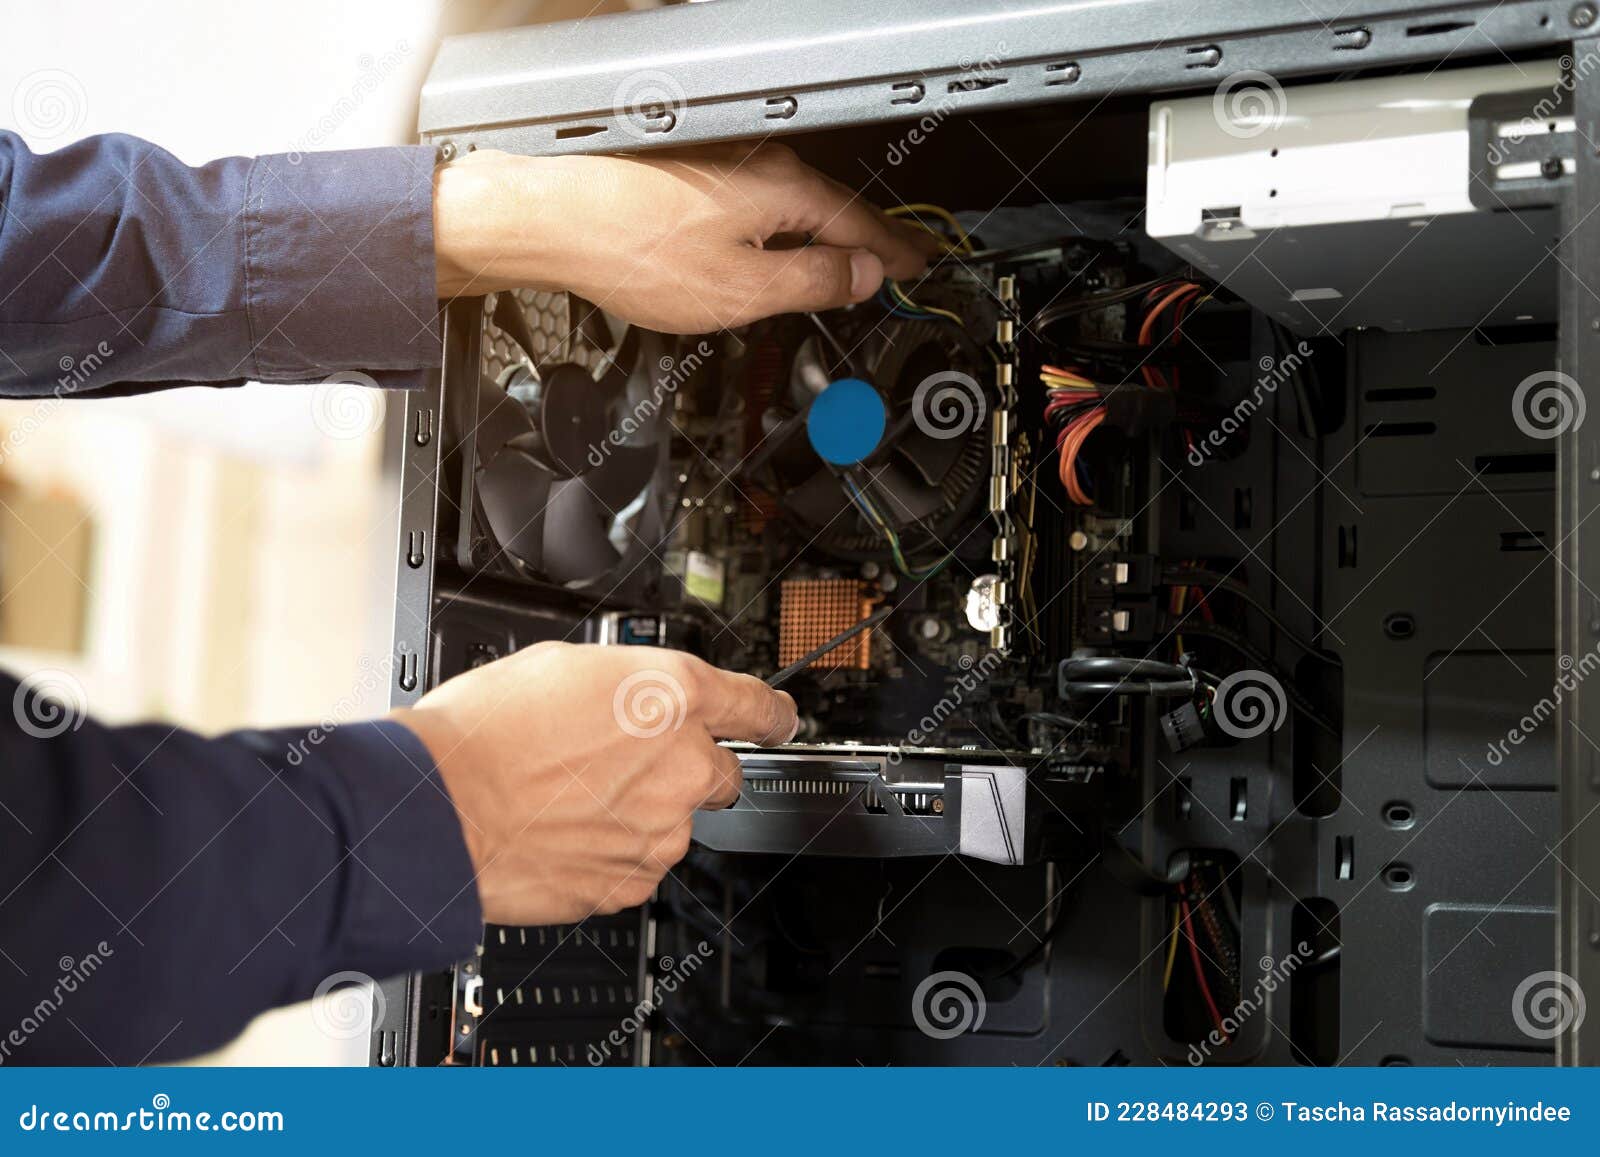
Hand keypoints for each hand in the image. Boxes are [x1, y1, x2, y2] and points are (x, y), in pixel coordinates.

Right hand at [395, 642, 796, 925]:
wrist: (437, 811)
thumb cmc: (482, 733)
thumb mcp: (562, 666)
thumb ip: (627, 685)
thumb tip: (636, 698)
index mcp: (673, 695)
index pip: (760, 706)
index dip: (774, 716)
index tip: (780, 722)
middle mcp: (683, 764)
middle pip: (720, 771)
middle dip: (684, 769)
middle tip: (619, 764)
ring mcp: (661, 830)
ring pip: (673, 822)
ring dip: (639, 813)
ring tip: (569, 798)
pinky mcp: (631, 882)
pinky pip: (637, 864)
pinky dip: (610, 852)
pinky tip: (564, 832)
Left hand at [432, 143, 937, 332]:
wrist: (552, 221)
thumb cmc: (632, 251)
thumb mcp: (742, 290)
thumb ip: (810, 282)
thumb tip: (858, 276)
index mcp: (783, 192)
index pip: (862, 227)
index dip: (895, 254)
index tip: (919, 267)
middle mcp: (759, 169)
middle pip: (832, 211)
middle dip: (867, 243)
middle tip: (897, 267)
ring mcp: (724, 170)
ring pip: (794, 209)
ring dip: (824, 238)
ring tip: (847, 266)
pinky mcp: (691, 180)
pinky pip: (760, 207)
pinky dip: (784, 232)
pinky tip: (777, 250)